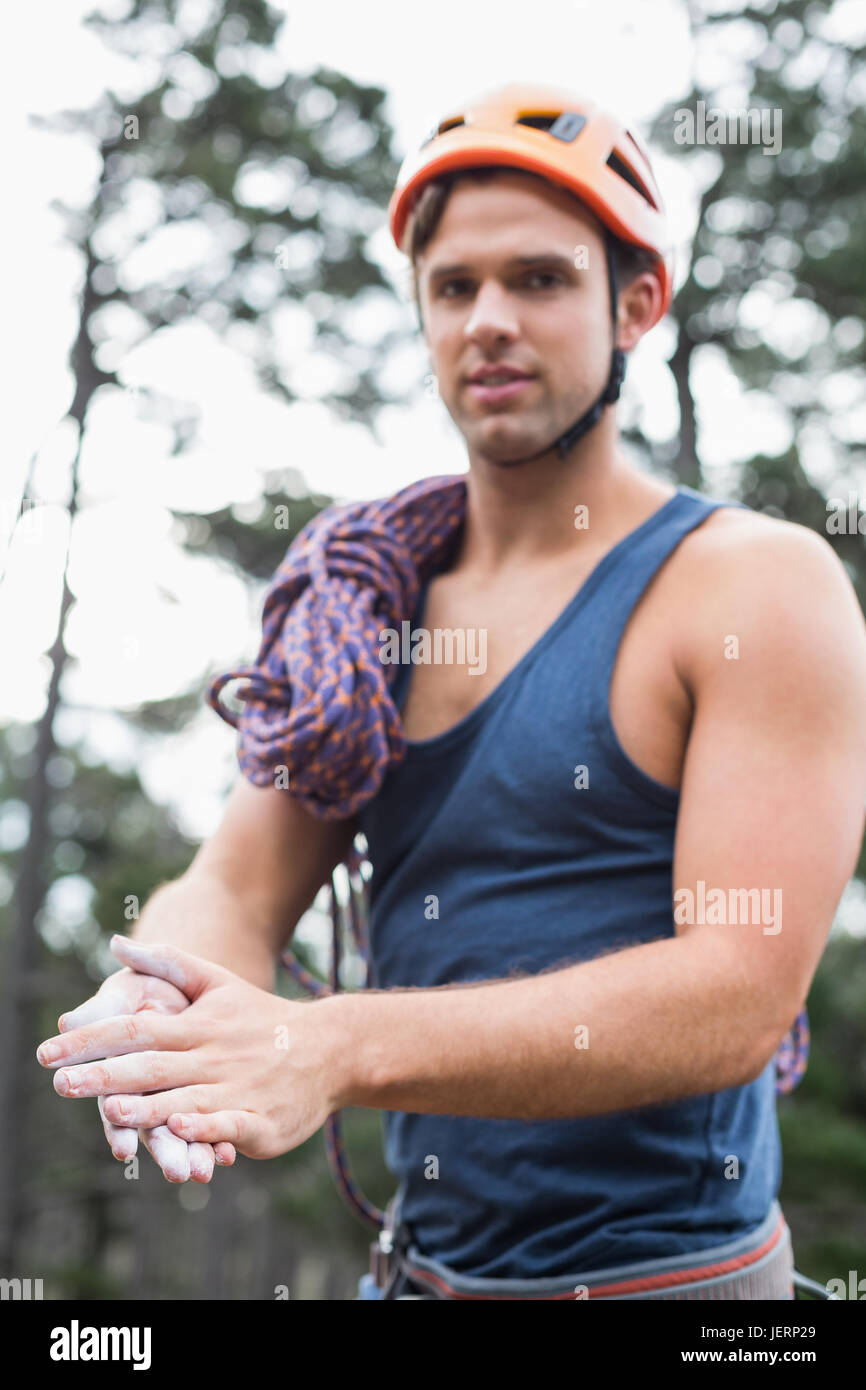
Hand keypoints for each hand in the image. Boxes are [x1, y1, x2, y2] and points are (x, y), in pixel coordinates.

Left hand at [37, 936, 347, 1159]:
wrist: (330, 1049)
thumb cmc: (262, 1018)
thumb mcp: (219, 982)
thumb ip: (167, 963)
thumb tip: (117, 943)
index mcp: (197, 1024)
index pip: (134, 1028)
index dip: (90, 1038)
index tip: (48, 1049)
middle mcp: (212, 1056)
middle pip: (152, 1065)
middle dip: (104, 1076)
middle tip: (60, 1083)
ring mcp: (237, 1089)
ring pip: (185, 1099)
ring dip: (148, 1107)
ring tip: (111, 1111)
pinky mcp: (260, 1122)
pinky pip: (229, 1126)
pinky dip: (205, 1128)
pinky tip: (180, 1131)